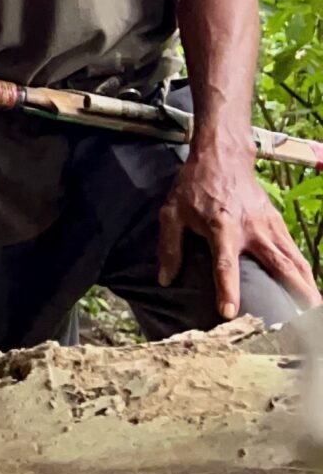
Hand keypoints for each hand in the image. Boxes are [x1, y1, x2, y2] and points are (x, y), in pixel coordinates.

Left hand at [160, 136, 317, 323]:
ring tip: (315, 309)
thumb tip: (165, 279)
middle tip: (304, 317)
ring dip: (306, 284)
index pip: (225, 264)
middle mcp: (251, 229)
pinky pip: (293, 250)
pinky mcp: (277, 222)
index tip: (229, 312)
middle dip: (292, 291)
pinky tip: (309, 287)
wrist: (223, 156)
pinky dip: (304, 269)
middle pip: (277, 264)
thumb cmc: (195, 186)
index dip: (227, 288)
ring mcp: (268, 225)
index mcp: (222, 227)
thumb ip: (170, 247)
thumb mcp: (172, 212)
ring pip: (293, 259)